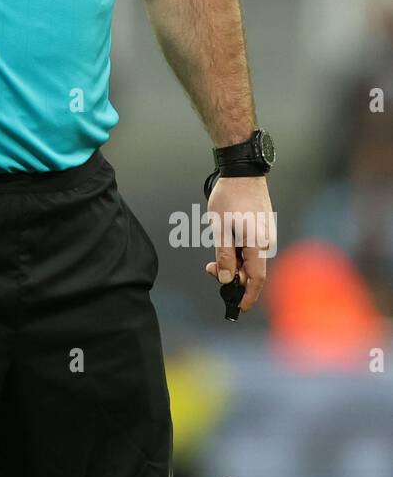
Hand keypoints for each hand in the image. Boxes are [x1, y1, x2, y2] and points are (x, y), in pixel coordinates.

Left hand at [204, 175, 274, 312]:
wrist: (243, 170)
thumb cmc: (230, 196)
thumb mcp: (220, 228)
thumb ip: (224, 256)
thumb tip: (225, 278)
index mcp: (258, 244)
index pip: (256, 278)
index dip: (248, 295)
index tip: (238, 306)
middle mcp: (267, 241)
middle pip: (252, 269)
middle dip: (232, 274)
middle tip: (209, 268)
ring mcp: (267, 233)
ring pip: (251, 257)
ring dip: (234, 261)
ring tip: (215, 248)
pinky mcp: (264, 226)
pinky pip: (253, 246)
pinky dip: (240, 250)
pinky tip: (227, 239)